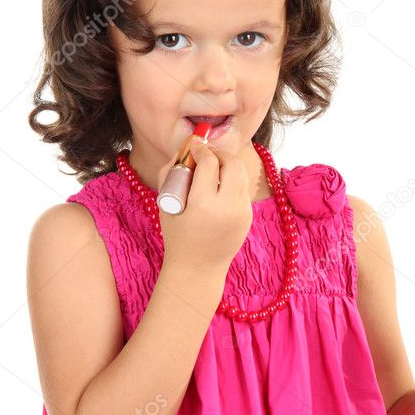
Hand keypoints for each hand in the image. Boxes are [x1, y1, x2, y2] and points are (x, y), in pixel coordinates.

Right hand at [156, 136, 252, 273]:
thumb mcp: (166, 204)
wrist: (198, 268)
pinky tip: (219, 185)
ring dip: (228, 165)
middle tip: (207, 154)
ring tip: (213, 167)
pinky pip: (242, 189)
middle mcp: (227, 207)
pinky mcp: (248, 216)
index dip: (201, 149)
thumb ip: (171, 172)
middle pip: (232, 163)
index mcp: (203, 205)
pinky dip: (232, 181)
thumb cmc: (177, 235)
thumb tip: (184, 149)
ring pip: (241, 174)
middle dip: (219, 153)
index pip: (209, 163)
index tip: (194, 146)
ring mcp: (242, 213)